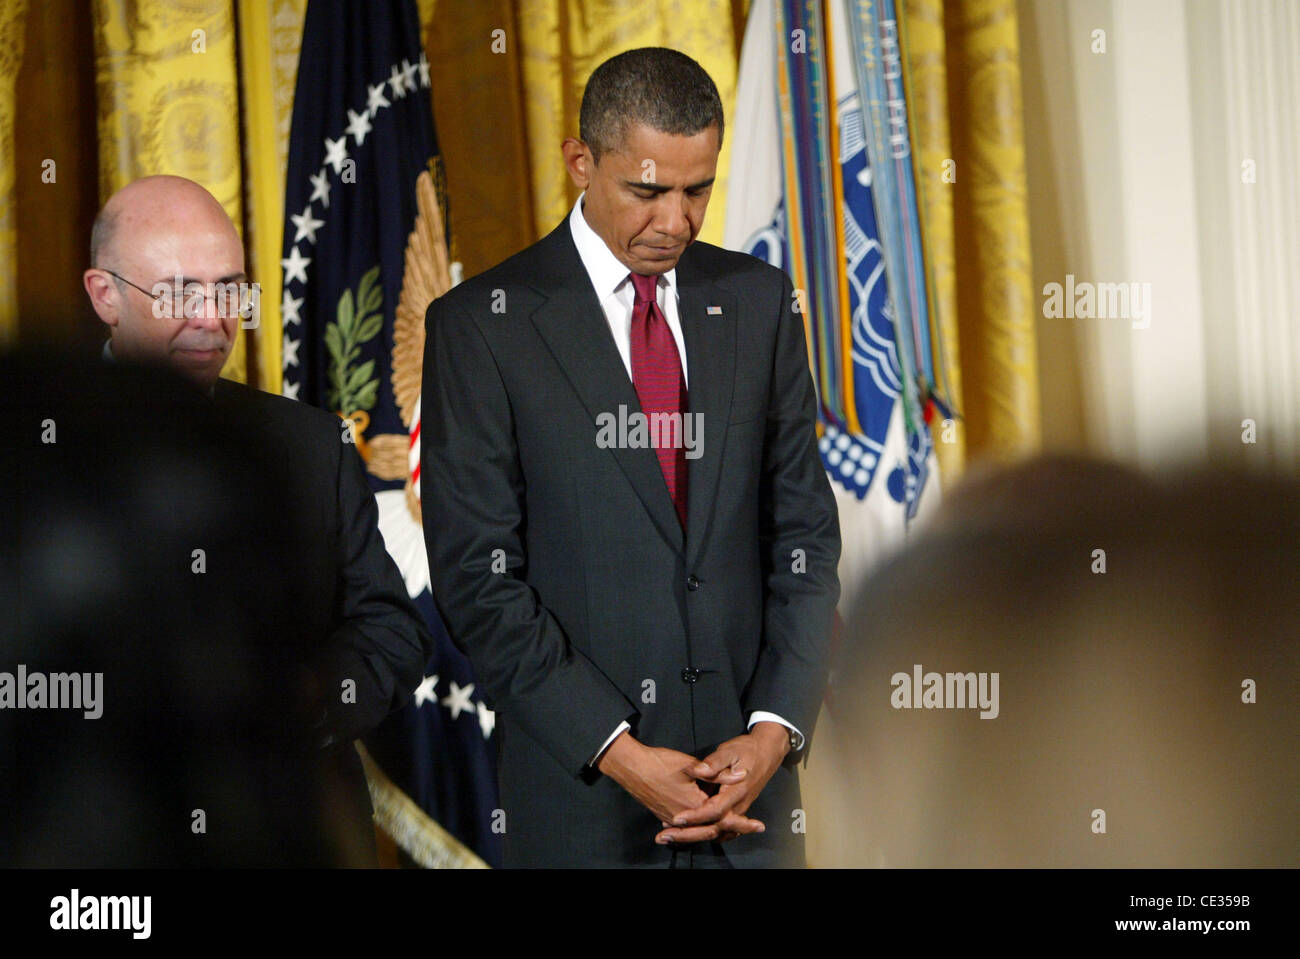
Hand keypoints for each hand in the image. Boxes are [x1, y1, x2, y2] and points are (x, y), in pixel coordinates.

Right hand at [597, 732, 763, 843]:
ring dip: (720, 829)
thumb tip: (743, 775)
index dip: (742, 822)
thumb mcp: (691, 765)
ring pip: (701, 830)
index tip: (757, 824)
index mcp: (694, 805)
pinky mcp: (664, 815)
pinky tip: (709, 823)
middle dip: (735, 829)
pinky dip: (703, 828)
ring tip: (736, 828)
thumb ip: (718, 772)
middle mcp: (684, 818)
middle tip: (753, 828)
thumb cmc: (660, 763)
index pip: (723, 819)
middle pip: (714, 830)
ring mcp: (672, 818)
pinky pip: (689, 828)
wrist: (631, 767)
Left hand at [655, 722, 790, 844]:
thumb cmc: (747, 750)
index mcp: (736, 791)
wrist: (767, 753)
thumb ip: (715, 762)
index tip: (676, 818)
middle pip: (714, 828)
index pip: (714, 810)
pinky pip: (721, 828)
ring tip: (670, 837)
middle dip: (689, 834)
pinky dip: (705, 833)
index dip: (695, 816)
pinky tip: (688, 832)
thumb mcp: (730, 750)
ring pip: (717, 831)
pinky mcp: (736, 810)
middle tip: (665, 837)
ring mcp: (739, 810)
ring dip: (694, 836)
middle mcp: (739, 805)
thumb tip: (701, 770)